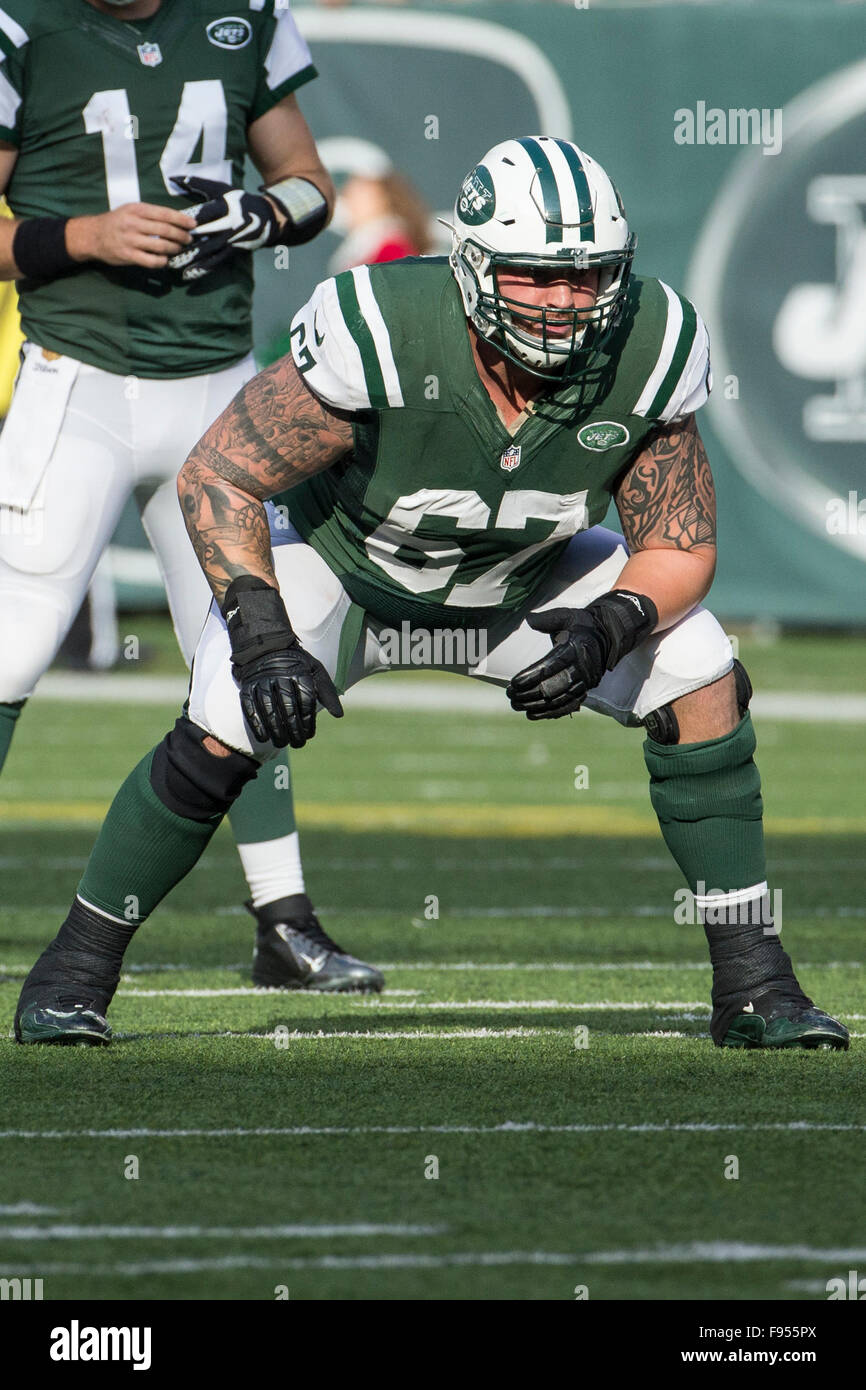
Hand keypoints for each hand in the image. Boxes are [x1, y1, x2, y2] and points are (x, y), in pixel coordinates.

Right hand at [66, 203, 195, 268]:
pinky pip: (151, 261)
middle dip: (181, 236)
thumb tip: (176, 220)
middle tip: (189, 239)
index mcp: (137, 209)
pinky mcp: (128, 255)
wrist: (93, 235)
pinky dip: (162, 261)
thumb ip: (150, 214)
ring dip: (174, 249)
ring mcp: (131, 240)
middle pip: (165, 230)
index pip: (165, 214)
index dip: (182, 220)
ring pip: (161, 246)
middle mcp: (134, 223)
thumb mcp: (131, 210)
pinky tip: (165, 260)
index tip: (193, 224)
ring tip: (179, 249)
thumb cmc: (117, 222)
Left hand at [167, 176, 278, 279]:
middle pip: (201, 235)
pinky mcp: (231, 252)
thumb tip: (174, 178)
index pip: (201, 214)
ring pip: (206, 252)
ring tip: (171, 264)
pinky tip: (187, 275)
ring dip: (188, 259)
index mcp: (223, 208)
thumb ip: (197, 183)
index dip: (185, 219)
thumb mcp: (220, 188)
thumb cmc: (239, 200)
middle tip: (163, 246)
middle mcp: (226, 226)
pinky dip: (200, 269)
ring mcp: (229, 241)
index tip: (168, 222)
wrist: (267, 218)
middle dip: (182, 241)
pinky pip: (214, 263)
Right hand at [235, 645, 343, 749]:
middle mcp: (280, 676)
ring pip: (269, 710)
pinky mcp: (247, 687)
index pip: (306, 700)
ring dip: (275, 730)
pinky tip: (263, 737)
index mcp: (299, 672)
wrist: (266, 648)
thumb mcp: (316, 671)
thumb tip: (339, 715)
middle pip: (288, 707)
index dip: (308, 720)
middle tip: (298, 744)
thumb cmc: (297, 664)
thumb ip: (327, 692)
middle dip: (294, 729)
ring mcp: (262, 682)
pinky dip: (256, 724)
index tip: (310, 735)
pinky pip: (250, 708)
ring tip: (281, 743)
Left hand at [507, 608, 608, 719]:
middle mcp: (582, 668)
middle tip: (510, 695)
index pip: (551, 666)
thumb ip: (547, 619)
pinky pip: (567, 706)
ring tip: (516, 705)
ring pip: (559, 700)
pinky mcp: (585, 691)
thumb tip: (529, 619)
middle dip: (529, 694)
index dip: (531, 676)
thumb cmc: (580, 626)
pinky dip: (549, 713)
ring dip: (536, 706)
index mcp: (576, 648)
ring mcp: (585, 682)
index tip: (514, 682)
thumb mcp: (566, 616)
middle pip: (553, 687)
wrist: (606, 637)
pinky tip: (532, 714)